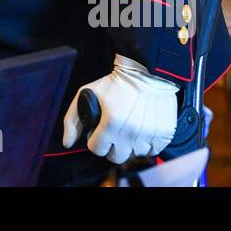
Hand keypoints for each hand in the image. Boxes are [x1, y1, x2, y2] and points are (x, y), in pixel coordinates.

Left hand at [61, 54, 178, 163]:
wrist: (145, 73)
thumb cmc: (114, 84)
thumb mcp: (86, 94)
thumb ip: (72, 120)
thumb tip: (67, 142)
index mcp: (111, 123)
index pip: (97, 149)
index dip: (94, 140)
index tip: (98, 131)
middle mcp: (130, 132)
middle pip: (116, 157)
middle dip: (110, 146)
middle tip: (113, 133)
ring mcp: (148, 134)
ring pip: (134, 155)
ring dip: (129, 146)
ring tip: (128, 130)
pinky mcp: (163, 134)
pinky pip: (152, 151)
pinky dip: (146, 145)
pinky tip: (142, 131)